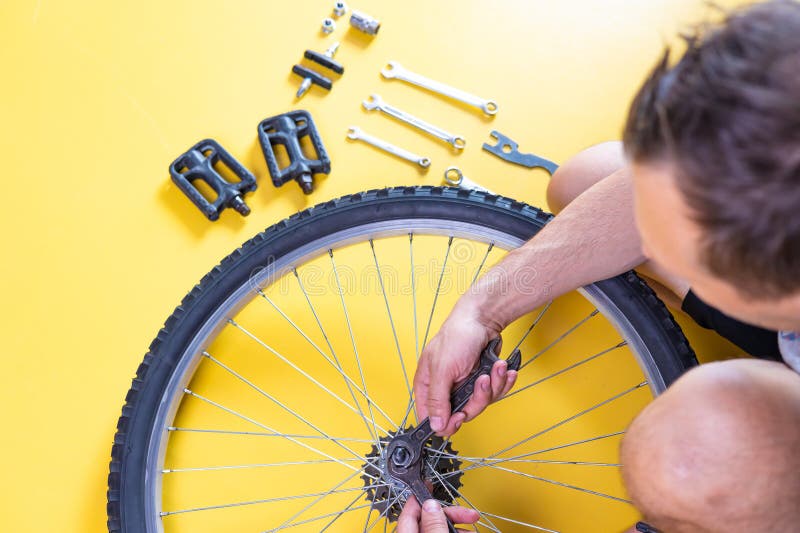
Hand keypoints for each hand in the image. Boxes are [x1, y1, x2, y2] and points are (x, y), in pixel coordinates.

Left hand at [397, 498, 478, 532]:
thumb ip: (433, 524)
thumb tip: (431, 505)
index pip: (410, 508)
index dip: (422, 495)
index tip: (430, 484)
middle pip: (429, 518)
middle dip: (451, 513)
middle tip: (468, 514)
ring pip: (438, 528)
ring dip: (457, 525)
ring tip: (471, 529)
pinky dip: (454, 532)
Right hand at [414, 304, 517, 436]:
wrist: (483, 318)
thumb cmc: (458, 336)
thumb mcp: (443, 370)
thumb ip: (437, 400)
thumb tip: (435, 425)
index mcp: (428, 385)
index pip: (432, 418)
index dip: (447, 422)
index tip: (460, 416)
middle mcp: (446, 387)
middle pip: (463, 413)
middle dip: (478, 397)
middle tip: (482, 381)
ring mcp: (465, 385)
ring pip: (481, 403)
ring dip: (494, 385)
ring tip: (496, 368)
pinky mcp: (482, 380)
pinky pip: (495, 392)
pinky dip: (502, 381)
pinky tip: (504, 369)